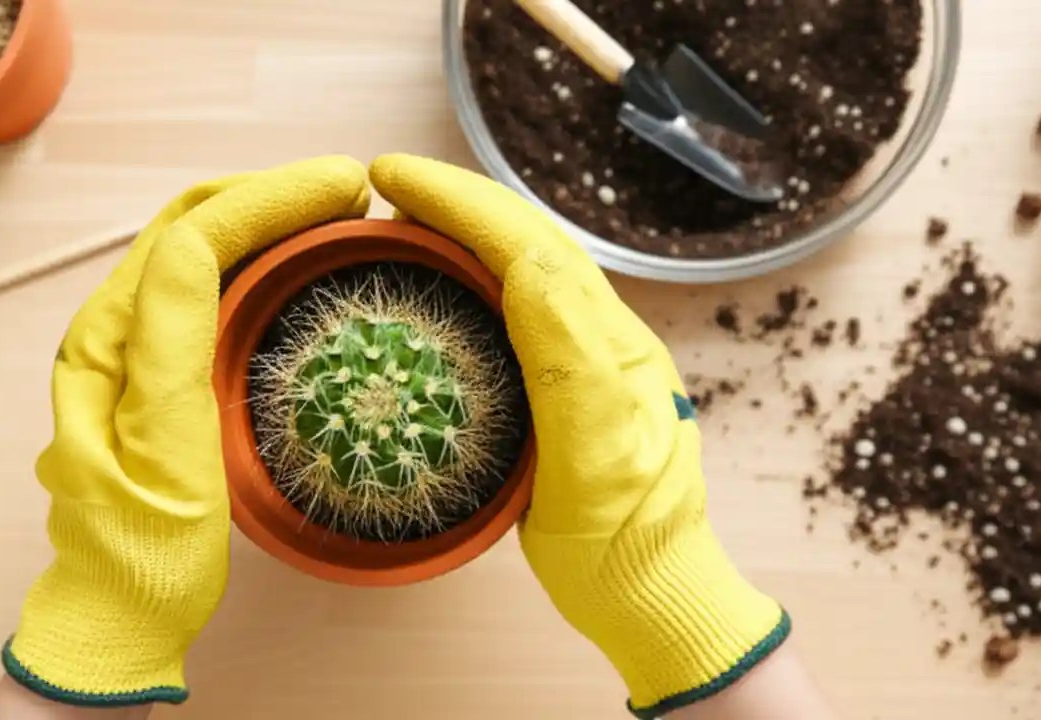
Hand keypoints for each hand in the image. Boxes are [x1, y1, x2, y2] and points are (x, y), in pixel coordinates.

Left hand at [2, 157, 370, 705]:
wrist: (120, 612)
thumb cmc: (146, 551)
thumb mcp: (163, 457)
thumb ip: (169, 351)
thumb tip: (191, 250)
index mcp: (111, 346)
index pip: (191, 236)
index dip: (268, 198)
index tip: (343, 188)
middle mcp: (112, 332)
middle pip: (186, 222)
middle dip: (265, 191)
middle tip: (346, 188)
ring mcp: (131, 349)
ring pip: (193, 247)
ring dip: (260, 215)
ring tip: (330, 210)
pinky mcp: (155, 369)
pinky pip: (202, 285)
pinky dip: (251, 255)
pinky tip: (293, 261)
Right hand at [370, 155, 787, 717]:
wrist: (654, 594)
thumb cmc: (620, 546)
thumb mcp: (593, 467)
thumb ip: (570, 369)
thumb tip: (531, 268)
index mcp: (609, 351)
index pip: (528, 246)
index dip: (459, 201)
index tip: (391, 176)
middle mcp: (608, 338)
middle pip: (530, 239)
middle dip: (459, 198)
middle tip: (386, 184)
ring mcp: (596, 357)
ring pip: (529, 263)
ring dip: (469, 225)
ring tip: (407, 215)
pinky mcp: (579, 381)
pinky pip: (526, 301)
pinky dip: (478, 269)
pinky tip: (447, 278)